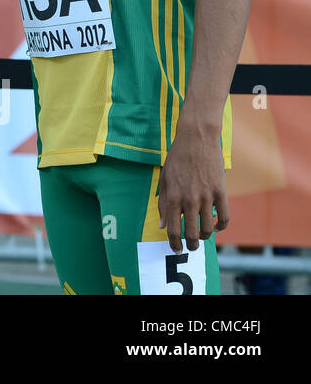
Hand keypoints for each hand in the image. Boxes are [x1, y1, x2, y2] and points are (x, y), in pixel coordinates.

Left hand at [157, 120, 228, 252]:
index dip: (174, 242)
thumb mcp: (165, 178)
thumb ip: (164, 203)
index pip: (173, 229)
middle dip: (191, 244)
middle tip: (191, 246)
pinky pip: (224, 217)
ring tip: (202, 235)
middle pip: (192, 233)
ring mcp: (207, 196)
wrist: (196, 139)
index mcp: (173, 196)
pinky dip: (221, 226)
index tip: (176, 249)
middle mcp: (190, 199)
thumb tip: (163, 225)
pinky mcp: (221, 192)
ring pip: (209, 228)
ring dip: (205, 236)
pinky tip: (216, 226)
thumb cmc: (177, 158)